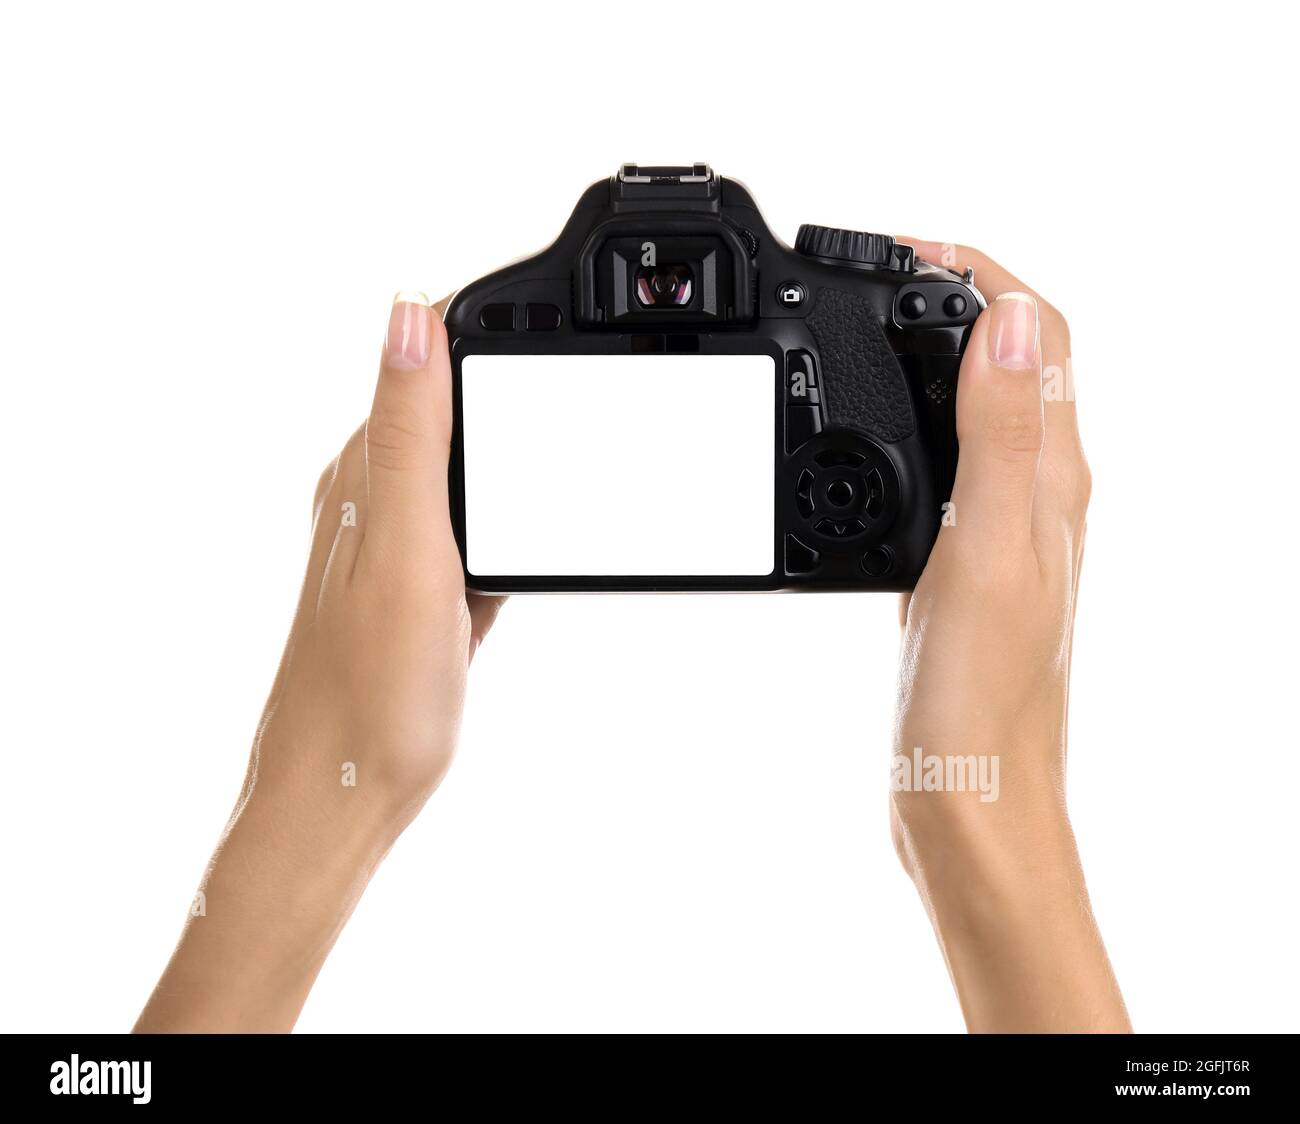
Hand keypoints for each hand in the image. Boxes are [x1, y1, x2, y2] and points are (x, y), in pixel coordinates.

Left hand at [136, 294, 500, 1031]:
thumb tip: (409, 313)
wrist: (346, 791)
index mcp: (366, 474)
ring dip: (514, 439)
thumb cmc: (369, 689)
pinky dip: (513, 511)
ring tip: (570, 417)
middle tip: (575, 343)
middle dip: (511, 372)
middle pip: (452, 406)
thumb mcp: (404, 547)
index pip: (422, 360)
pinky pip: (479, 529)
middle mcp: (377, 499)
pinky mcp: (430, 590)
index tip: (550, 302)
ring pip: (470, 467)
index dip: (485, 320)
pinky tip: (535, 521)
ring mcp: (406, 546)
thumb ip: (410, 433)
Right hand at [890, 243, 1127, 1032]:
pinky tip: (862, 442)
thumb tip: (1007, 317)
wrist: (967, 797)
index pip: (1037, 335)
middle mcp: (1033, 496)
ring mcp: (993, 531)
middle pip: (1008, 360)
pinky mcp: (955, 566)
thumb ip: (998, 435)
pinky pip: (939, 469)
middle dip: (950, 297)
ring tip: (863, 331)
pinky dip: (904, 428)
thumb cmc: (983, 700)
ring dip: (928, 355)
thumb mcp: (984, 551)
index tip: (905, 248)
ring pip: (971, 411)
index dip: (979, 273)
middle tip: (875, 274)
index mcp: (1050, 480)